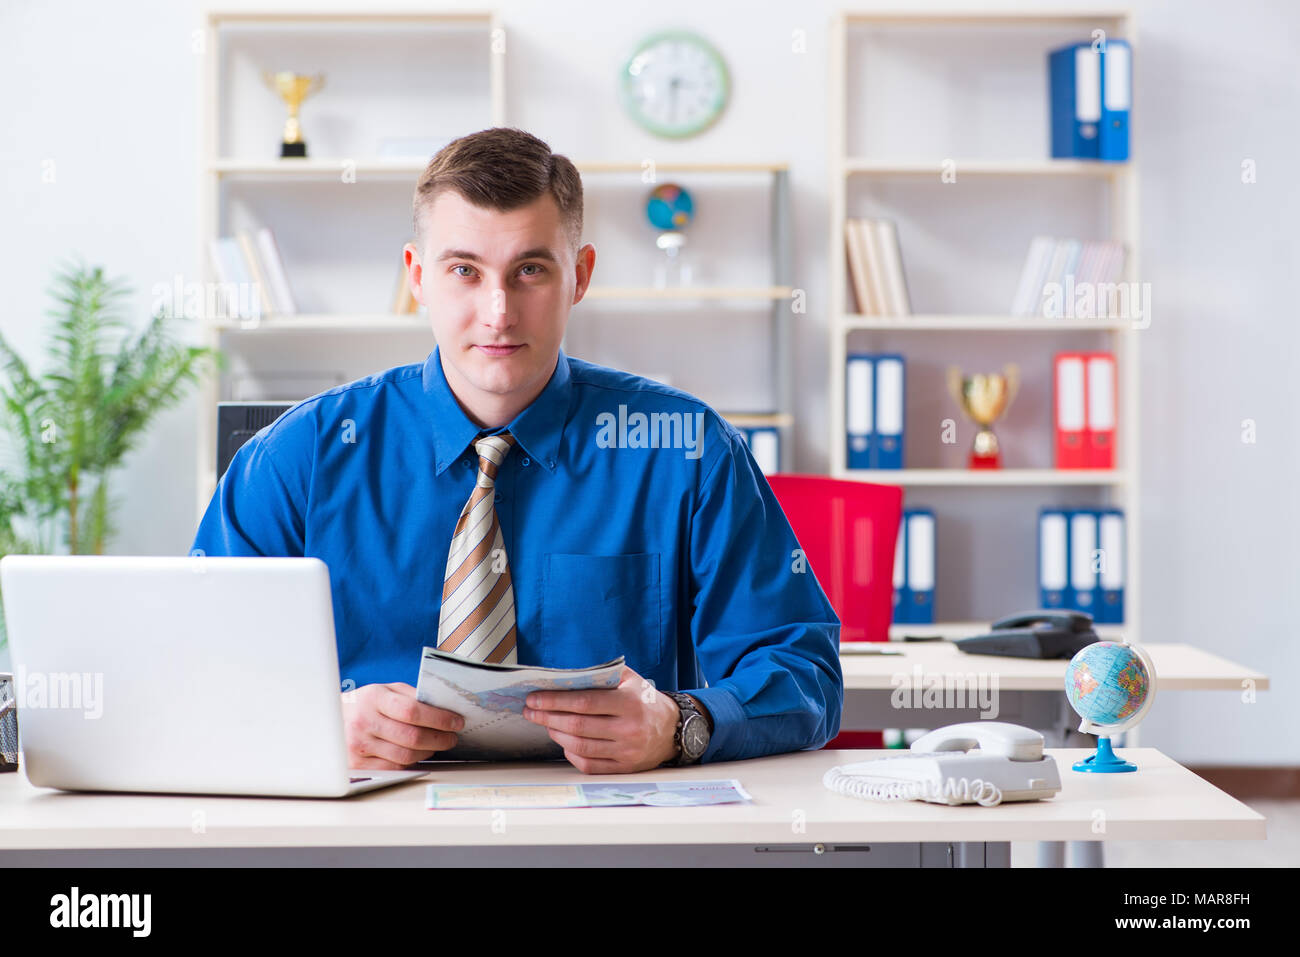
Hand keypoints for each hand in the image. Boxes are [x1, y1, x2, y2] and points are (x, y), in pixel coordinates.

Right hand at [341, 681, 464, 769]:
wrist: (331, 719)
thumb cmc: (367, 704)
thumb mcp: (386, 691)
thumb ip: (412, 696)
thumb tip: (443, 708)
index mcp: (373, 698)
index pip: (412, 710)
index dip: (439, 718)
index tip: (456, 721)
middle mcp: (363, 722)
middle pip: (412, 737)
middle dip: (440, 738)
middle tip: (452, 737)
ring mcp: (358, 746)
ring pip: (406, 756)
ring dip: (428, 751)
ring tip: (437, 744)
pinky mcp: (357, 765)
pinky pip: (394, 768)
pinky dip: (412, 762)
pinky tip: (419, 754)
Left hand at [522, 666, 679, 773]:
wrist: (674, 729)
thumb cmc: (645, 701)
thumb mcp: (630, 680)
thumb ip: (602, 676)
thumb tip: (563, 678)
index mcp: (629, 703)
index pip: (584, 703)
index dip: (555, 701)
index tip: (534, 698)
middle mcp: (628, 729)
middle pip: (577, 726)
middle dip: (547, 717)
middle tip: (531, 711)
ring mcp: (626, 751)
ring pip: (580, 747)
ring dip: (556, 735)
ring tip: (545, 724)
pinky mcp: (624, 768)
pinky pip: (589, 765)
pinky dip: (571, 754)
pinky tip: (564, 742)